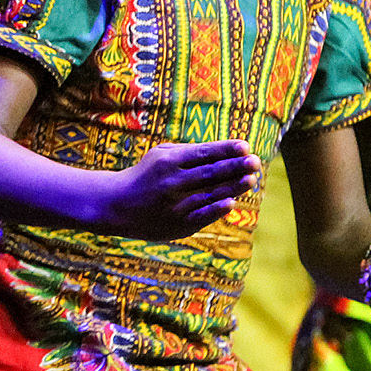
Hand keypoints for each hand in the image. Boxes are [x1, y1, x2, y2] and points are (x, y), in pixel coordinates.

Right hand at [96, 140, 260, 237]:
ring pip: (208, 194)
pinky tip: (231, 202)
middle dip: (234, 167)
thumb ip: (190, 153)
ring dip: (232, 187)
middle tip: (255, 162)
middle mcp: (172, 181)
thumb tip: (227, 153)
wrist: (115, 205)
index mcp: (169, 160)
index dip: (226, 150)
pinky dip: (216, 209)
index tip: (246, 146)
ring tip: (251, 179)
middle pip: (209, 173)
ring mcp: (174, 204)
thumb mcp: (162, 155)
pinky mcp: (176, 224)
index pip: (203, 153)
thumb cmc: (147, 175)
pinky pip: (200, 216)